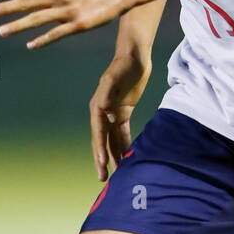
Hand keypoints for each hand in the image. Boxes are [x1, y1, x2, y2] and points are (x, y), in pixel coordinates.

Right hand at [90, 47, 150, 180]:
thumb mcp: (115, 76)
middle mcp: (103, 112)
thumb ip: (108, 90)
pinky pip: (123, 133)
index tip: (103, 164)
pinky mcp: (124, 112)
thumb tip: (102, 107)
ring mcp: (113, 113)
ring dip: (115, 156)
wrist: (135, 54)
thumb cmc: (125, 64)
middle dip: (103, 160)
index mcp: (98, 106)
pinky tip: (129, 157)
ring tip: (119, 175)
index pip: (99, 132)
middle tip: (104, 179)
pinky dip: (125, 145)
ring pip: (113, 139)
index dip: (100, 149)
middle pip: (103, 140)